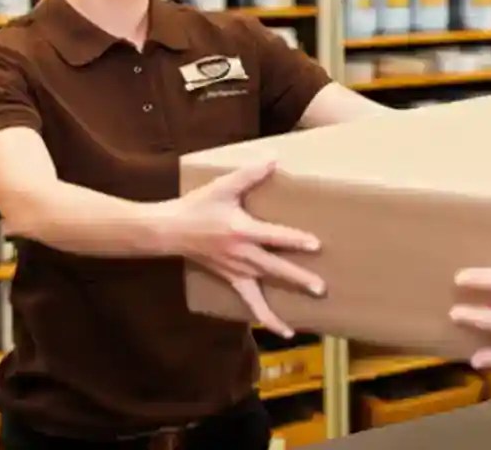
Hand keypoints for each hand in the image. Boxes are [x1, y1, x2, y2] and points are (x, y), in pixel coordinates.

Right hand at [168, 160, 323, 337]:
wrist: (169, 230)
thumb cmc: (197, 206)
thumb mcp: (223, 187)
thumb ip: (250, 174)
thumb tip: (274, 158)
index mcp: (241, 231)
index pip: (273, 237)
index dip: (294, 240)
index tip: (316, 245)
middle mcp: (240, 255)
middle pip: (273, 269)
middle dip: (297, 278)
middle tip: (321, 287)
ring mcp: (236, 270)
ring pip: (262, 291)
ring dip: (282, 306)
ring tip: (304, 316)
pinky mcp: (231, 279)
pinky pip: (250, 303)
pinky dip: (265, 318)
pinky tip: (284, 331)